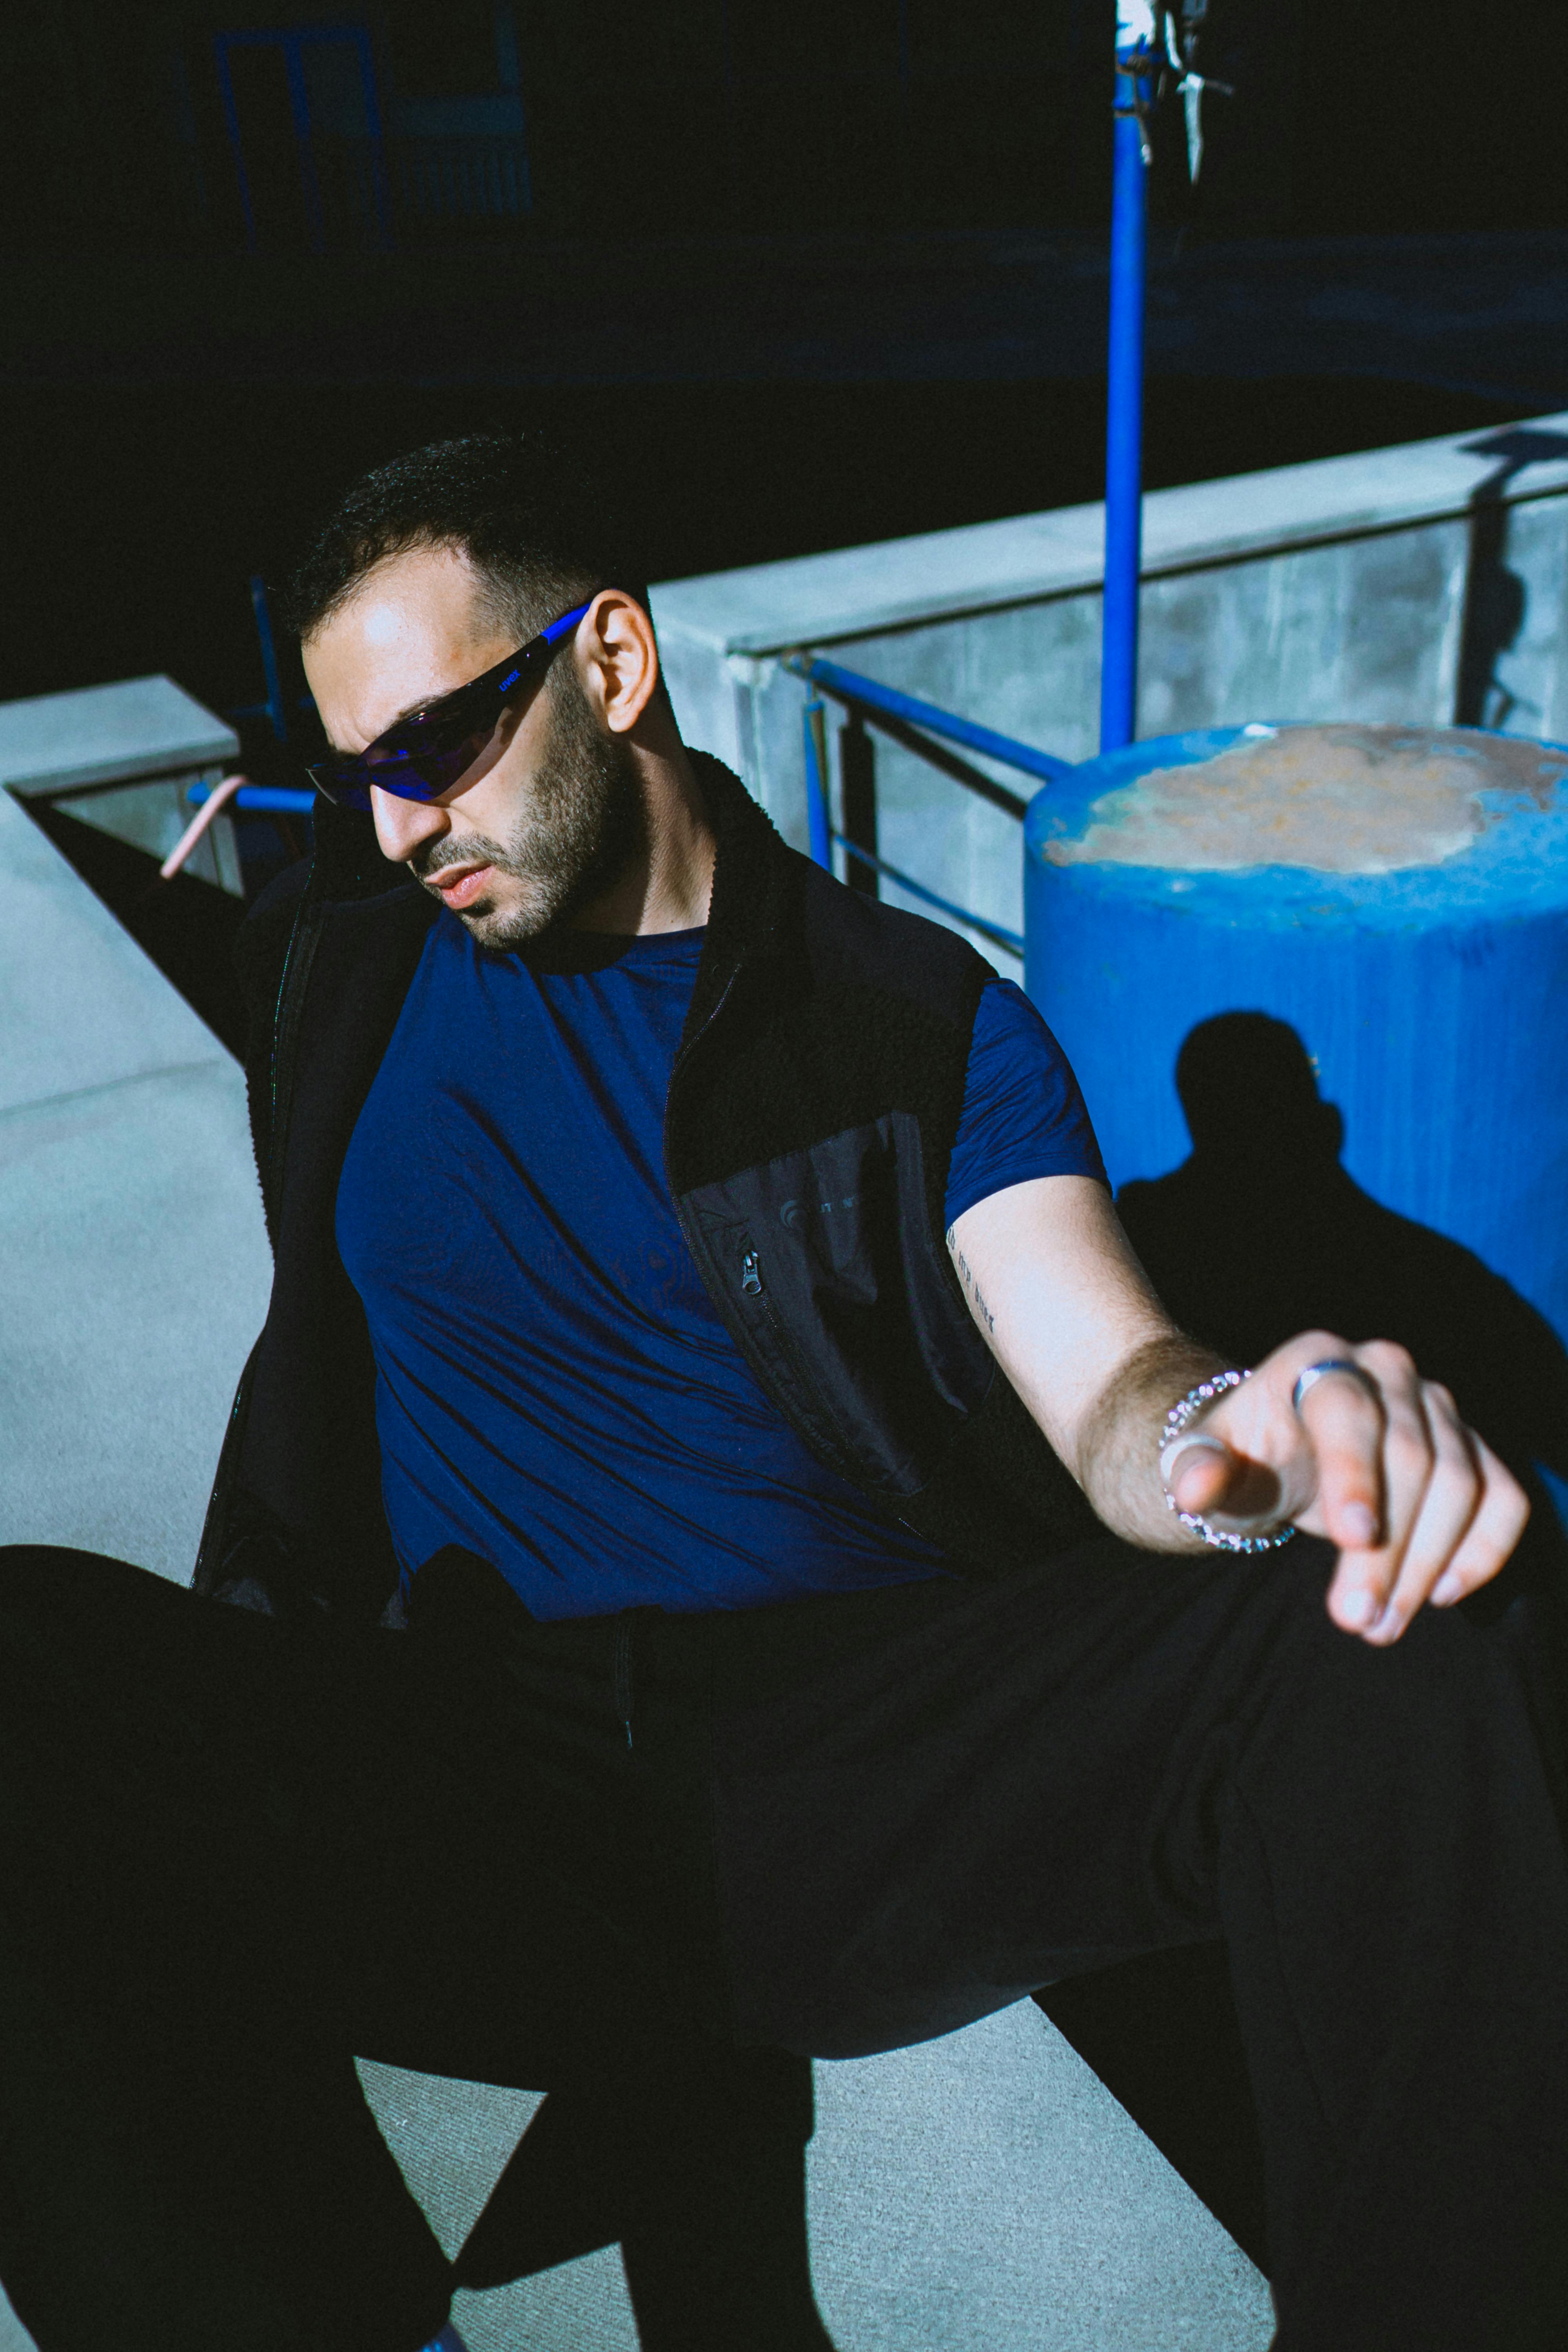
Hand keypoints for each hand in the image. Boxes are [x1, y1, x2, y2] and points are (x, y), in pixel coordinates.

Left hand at [1164, 1332, 1529, 1643]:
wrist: (1279, 1450)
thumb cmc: (1243, 1456)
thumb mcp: (1204, 1461)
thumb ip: (1196, 1471)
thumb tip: (1193, 1489)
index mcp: (1317, 1360)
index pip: (1347, 1413)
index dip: (1354, 1474)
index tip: (1352, 1539)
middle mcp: (1386, 1369)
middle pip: (1411, 1459)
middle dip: (1388, 1549)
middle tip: (1355, 1620)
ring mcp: (1437, 1406)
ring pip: (1461, 1484)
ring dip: (1428, 1565)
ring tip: (1380, 1625)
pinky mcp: (1470, 1448)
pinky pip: (1503, 1498)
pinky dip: (1484, 1550)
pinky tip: (1442, 1595)